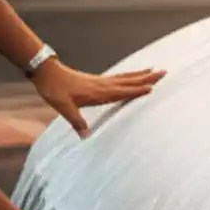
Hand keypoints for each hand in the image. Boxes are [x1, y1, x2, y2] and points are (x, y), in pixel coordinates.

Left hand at [30, 59, 165, 138]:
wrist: (46, 72)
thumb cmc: (55, 89)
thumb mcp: (64, 108)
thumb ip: (77, 122)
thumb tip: (87, 138)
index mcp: (98, 92)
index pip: (121, 91)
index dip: (136, 90)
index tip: (152, 88)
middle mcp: (103, 85)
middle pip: (129, 81)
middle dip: (146, 78)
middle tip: (163, 73)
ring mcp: (101, 81)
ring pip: (125, 78)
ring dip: (141, 74)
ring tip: (154, 71)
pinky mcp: (97, 80)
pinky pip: (118, 77)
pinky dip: (129, 75)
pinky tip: (133, 75)